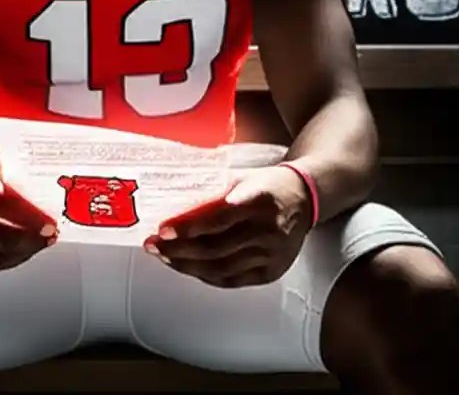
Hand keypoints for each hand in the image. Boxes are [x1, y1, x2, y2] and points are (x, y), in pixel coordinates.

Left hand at [144, 165, 312, 287]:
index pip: (220, 218)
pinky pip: (232, 280)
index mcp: (262, 200)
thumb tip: (174, 205)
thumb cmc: (268, 185)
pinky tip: (187, 267)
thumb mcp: (243, 177)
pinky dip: (205, 275)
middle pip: (216, 248)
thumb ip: (214, 191)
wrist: (306, 199)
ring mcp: (272, 255)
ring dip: (186, 265)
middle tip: (152, 245)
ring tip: (163, 257)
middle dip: (178, 250)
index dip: (189, 227)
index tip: (163, 230)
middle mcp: (270, 230)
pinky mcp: (271, 272)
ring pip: (221, 268)